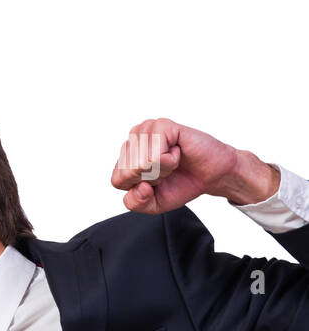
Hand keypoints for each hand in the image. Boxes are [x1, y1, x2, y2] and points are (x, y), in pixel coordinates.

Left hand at [111, 118, 278, 212]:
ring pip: (141, 165)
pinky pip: (155, 156)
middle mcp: (134, 139)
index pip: (118, 180)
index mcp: (127, 155)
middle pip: (128, 173)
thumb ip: (135, 203)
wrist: (213, 176)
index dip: (140, 188)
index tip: (157, 180)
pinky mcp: (162, 126)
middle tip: (168, 169)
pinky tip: (177, 153)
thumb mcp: (152, 204)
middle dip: (152, 178)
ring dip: (162, 169)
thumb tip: (140, 187)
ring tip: (173, 161)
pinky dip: (170, 162)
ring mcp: (146, 129)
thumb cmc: (182, 183)